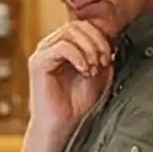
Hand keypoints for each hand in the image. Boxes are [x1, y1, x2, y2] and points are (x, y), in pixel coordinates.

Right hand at [28, 21, 113, 137]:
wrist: (61, 126)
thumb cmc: (77, 104)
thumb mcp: (99, 74)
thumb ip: (104, 55)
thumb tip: (114, 38)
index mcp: (64, 47)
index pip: (84, 26)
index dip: (101, 37)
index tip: (110, 58)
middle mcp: (51, 46)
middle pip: (78, 25)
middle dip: (97, 41)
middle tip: (104, 62)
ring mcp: (43, 53)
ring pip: (70, 32)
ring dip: (89, 48)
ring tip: (94, 68)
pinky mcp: (38, 62)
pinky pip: (62, 47)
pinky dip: (78, 56)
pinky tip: (85, 71)